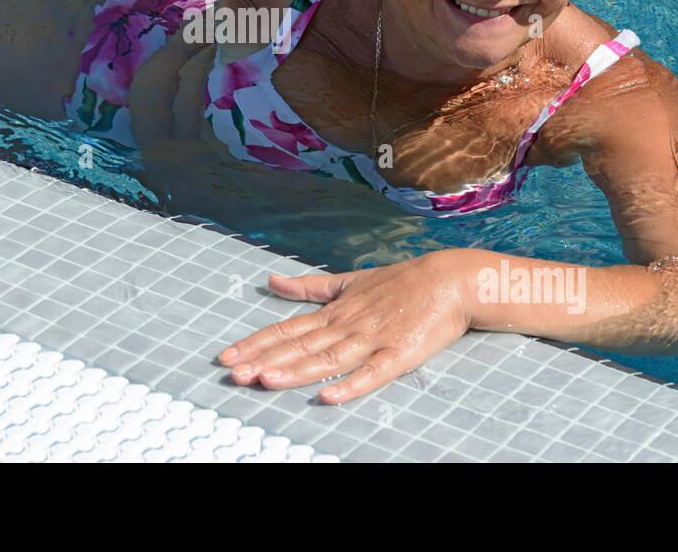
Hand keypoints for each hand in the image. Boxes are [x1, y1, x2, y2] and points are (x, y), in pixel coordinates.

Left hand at [218, 250, 472, 402]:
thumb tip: (272, 280)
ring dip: (296, 371)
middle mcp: (347, 325)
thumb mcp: (350, 280)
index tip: (227, 356)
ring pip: (328, 359)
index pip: (287, 328)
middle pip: (300, 346)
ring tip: (265, 380)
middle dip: (265, 359)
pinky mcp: (400, 355)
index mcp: (334, 311)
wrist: (450, 280)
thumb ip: (310, 286)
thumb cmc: (399, 283)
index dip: (256, 342)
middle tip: (233, 373)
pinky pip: (373, 373)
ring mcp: (373, 339)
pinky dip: (351, 384)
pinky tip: (328, 397)